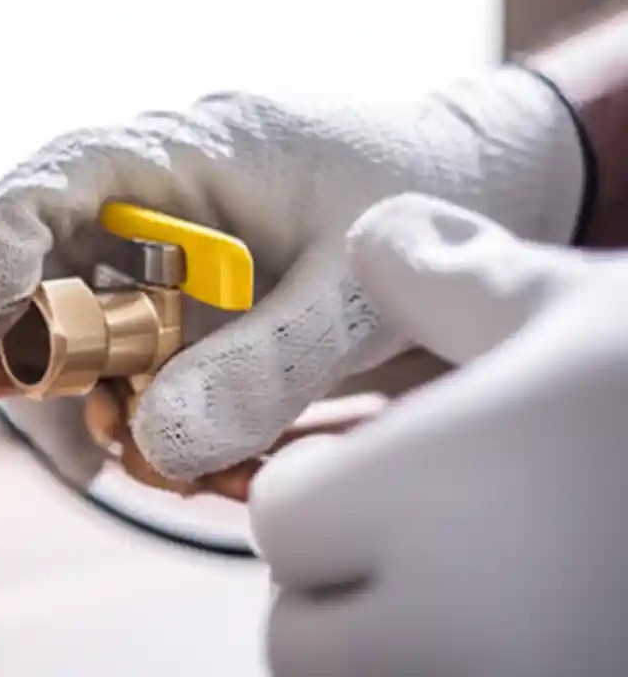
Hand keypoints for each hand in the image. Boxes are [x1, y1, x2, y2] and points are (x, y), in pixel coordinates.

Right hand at [0, 67, 583, 479]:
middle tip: (93, 449)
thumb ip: (265, 365)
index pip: (39, 189)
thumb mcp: (357, 287)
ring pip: (73, 336)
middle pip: (36, 280)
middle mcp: (143, 206)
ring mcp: (154, 260)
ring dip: (98, 409)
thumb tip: (154, 445)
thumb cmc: (417, 195)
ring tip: (161, 460)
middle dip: (50, 372)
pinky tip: (194, 451)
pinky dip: (143, 420)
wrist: (469, 184)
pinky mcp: (176, 308)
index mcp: (172, 157)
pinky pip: (127, 367)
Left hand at [251, 194, 627, 676]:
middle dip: (341, 593)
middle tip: (428, 542)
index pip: (283, 519)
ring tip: (492, 583)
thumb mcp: (590, 315)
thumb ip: (457, 281)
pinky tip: (548, 625)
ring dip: (397, 648)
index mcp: (427, 502)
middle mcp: (452, 631)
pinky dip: (467, 672)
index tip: (381, 469)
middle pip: (305, 642)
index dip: (322, 488)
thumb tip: (378, 241)